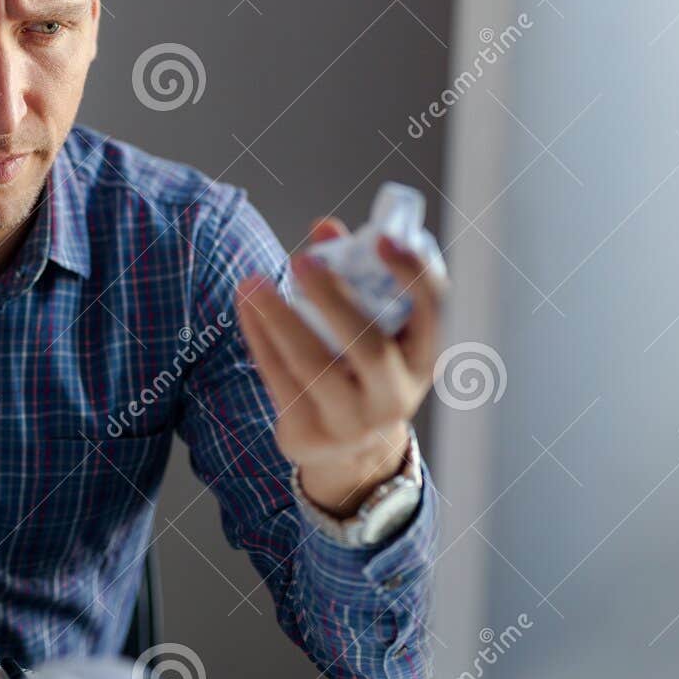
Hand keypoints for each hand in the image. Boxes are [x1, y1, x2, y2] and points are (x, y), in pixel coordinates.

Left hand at [235, 217, 446, 518]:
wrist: (351, 451)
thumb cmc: (361, 368)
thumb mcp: (372, 330)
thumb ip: (353, 276)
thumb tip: (324, 227)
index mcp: (422, 359)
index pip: (433, 313)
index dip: (413, 275)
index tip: (383, 239)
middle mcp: (395, 394)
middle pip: (368, 347)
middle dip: (333, 300)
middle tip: (301, 260)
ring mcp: (352, 421)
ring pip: (312, 366)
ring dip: (279, 318)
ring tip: (252, 282)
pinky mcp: (309, 433)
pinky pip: (279, 379)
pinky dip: (260, 339)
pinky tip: (246, 307)